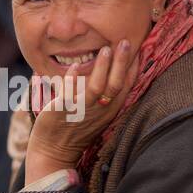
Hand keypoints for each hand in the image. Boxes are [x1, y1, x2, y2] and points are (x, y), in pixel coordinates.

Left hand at [24, 39, 137, 184]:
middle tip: (124, 42)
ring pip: (97, 88)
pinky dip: (72, 80)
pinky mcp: (65, 111)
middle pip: (116, 84)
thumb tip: (110, 68)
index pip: (126, 86)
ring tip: (105, 48)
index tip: (138, 47)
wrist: (54, 151)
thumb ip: (103, 93)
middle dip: (121, 62)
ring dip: (102, 67)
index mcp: (109, 109)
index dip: (133, 67)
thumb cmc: (75, 127)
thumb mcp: (96, 112)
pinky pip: (70, 94)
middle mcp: (100, 110)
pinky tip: (73, 67)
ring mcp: (83, 110)